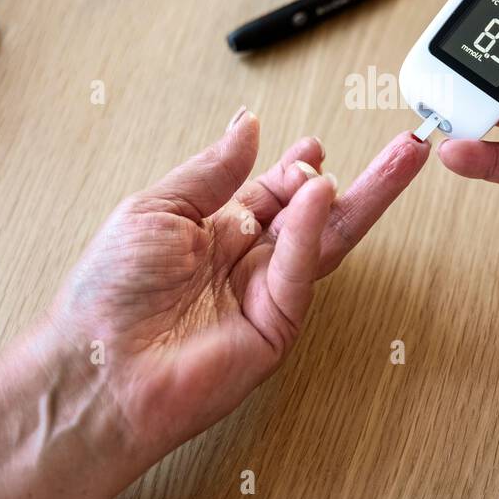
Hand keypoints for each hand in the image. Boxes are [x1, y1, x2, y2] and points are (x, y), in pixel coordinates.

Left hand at [50, 110, 428, 457]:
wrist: (95, 371)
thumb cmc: (105, 296)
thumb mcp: (157, 207)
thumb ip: (211, 171)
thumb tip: (246, 127)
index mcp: (211, 232)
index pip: (271, 192)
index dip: (297, 167)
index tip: (316, 143)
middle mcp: (243, 263)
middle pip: (314, 212)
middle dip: (361, 179)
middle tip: (403, 148)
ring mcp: (263, 295)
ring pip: (326, 238)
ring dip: (366, 198)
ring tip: (401, 160)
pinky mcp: (275, 326)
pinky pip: (299, 267)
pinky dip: (310, 228)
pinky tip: (321, 194)